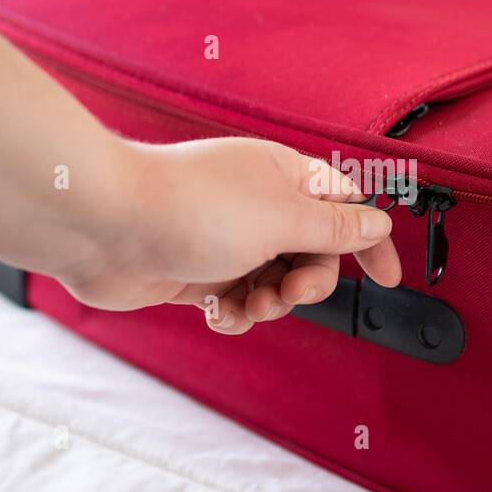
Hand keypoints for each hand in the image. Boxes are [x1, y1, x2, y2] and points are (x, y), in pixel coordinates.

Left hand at [56, 137, 401, 333]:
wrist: (103, 224)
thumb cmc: (186, 206)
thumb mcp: (282, 219)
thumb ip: (335, 229)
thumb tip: (376, 224)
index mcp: (285, 177)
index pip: (346, 208)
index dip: (371, 244)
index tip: (388, 279)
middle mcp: (257, 205)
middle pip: (312, 254)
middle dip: (308, 282)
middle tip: (290, 292)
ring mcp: (225, 239)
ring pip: (273, 283)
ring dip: (268, 303)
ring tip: (246, 304)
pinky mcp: (194, 270)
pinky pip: (234, 301)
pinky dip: (232, 314)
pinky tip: (217, 314)